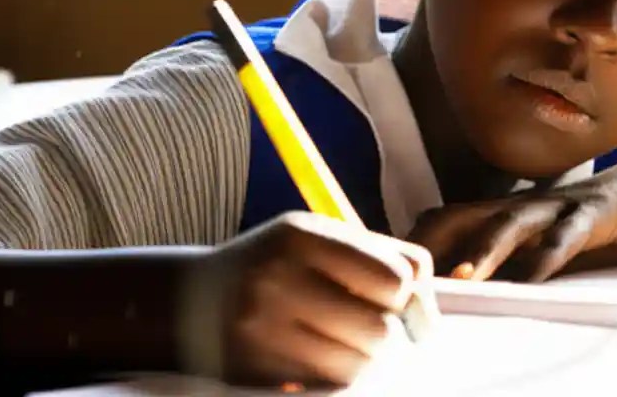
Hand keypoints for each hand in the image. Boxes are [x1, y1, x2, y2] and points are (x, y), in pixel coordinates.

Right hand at [189, 212, 431, 386]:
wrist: (189, 300)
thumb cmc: (275, 266)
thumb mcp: (318, 241)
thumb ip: (378, 258)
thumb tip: (427, 310)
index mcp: (303, 235)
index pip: (396, 278)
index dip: (410, 298)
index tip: (400, 305)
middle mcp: (279, 277)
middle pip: (381, 330)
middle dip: (388, 335)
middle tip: (373, 330)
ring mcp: (263, 328)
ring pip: (359, 366)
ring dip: (364, 360)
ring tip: (343, 343)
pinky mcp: (253, 370)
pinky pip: (329, 387)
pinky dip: (336, 378)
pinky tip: (319, 360)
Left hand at [410, 144, 616, 282]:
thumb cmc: (592, 223)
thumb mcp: (542, 244)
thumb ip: (507, 263)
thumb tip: (462, 295)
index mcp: (502, 212)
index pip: (441, 221)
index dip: (410, 245)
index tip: (381, 276)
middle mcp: (519, 205)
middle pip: (459, 218)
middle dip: (428, 248)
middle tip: (401, 283)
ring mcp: (554, 207)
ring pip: (507, 225)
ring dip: (479, 253)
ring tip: (456, 281)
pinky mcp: (591, 215)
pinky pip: (564, 237)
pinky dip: (546, 259)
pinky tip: (533, 282)